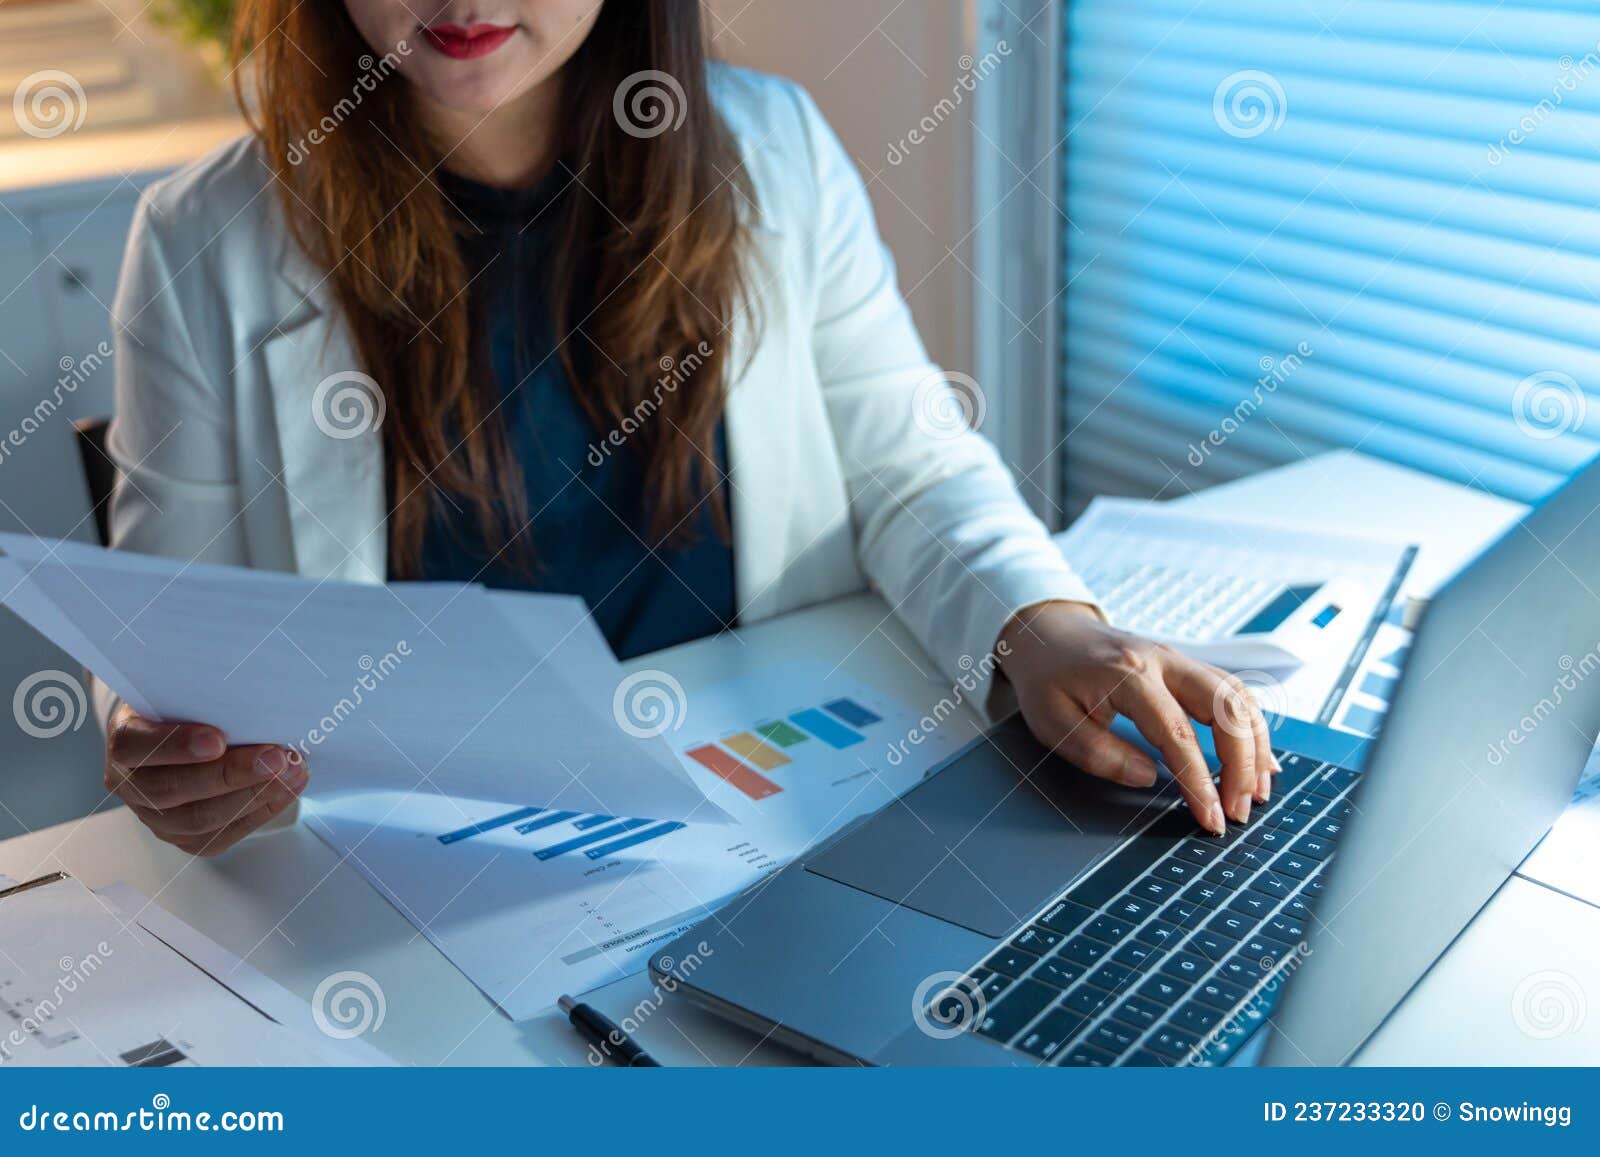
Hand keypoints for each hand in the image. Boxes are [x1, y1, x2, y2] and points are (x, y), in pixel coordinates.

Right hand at [104, 703, 308, 855]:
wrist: (181, 736)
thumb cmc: (186, 711)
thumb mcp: (185, 693)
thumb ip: (206, 698)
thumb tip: (253, 698)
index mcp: (125, 740)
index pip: (136, 744)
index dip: (175, 745)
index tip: (217, 739)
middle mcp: (131, 784)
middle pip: (171, 789)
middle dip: (231, 775)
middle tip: (275, 758)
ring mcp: (155, 817)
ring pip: (198, 820)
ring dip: (253, 796)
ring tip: (292, 773)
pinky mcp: (183, 838)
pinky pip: (220, 836)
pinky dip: (260, 812)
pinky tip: (286, 790)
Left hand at [997, 601, 1277, 834]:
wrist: (1048, 632)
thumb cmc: (1047, 678)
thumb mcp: (1052, 722)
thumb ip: (1099, 752)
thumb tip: (1148, 777)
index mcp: (1127, 675)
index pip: (1177, 733)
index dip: (1199, 780)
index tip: (1211, 817)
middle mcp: (1163, 660)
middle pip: (1225, 707)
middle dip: (1242, 762)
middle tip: (1240, 809)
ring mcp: (1179, 659)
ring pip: (1238, 696)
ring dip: (1256, 744)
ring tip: (1258, 789)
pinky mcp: (1186, 665)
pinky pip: (1232, 691)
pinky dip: (1251, 725)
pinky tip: (1259, 757)